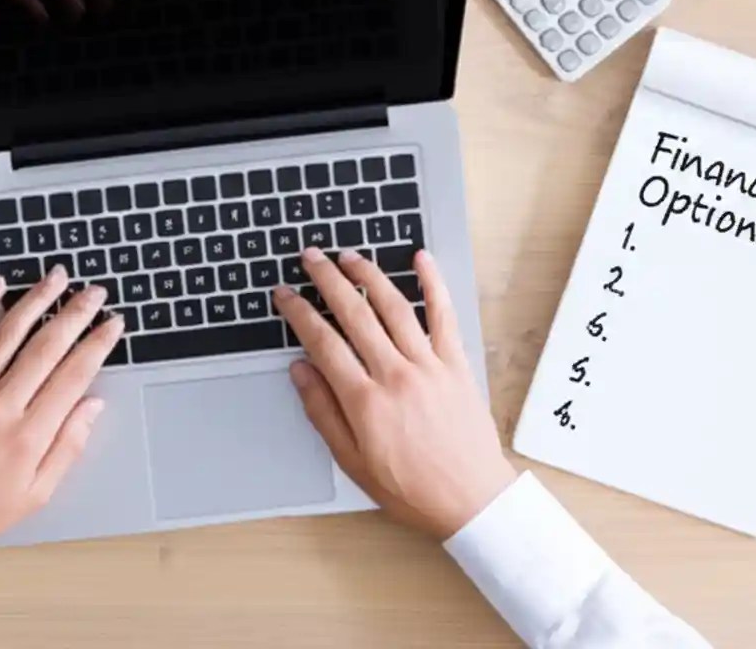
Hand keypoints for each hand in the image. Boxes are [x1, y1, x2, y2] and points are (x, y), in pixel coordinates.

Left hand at [0, 268, 123, 551]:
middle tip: (95, 292)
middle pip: (47, 346)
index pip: (74, 375)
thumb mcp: (37, 492)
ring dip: (36, 300)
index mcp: (30, 434)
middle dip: (76, 313)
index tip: (113, 325)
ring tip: (57, 277)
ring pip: (8, 332)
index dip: (98, 345)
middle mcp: (0, 405)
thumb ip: (68, 445)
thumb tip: (93, 404)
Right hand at [274, 248, 517, 539]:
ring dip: (369, 275)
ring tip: (349, 256)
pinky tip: (421, 259)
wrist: (471, 499)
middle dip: (328, 280)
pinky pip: (443, 315)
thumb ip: (323, 412)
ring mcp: (429, 366)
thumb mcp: (352, 462)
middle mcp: (396, 375)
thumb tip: (300, 371)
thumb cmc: (412, 489)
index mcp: (365, 402)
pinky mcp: (456, 364)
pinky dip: (433, 284)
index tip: (284, 294)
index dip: (299, 313)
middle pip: (355, 314)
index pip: (322, 343)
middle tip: (310, 257)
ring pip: (394, 307)